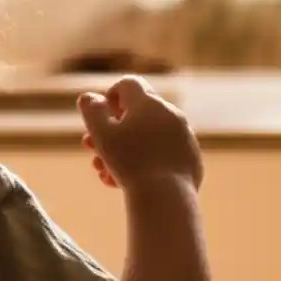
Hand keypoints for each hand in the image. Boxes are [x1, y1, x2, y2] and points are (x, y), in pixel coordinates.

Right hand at [78, 76, 203, 190]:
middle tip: (91, 148)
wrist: (166, 197)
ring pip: (147, 137)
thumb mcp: (101, 133)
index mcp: (149, 103)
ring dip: (123, 150)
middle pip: (136, 114)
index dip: (109, 96)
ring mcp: (184, 137)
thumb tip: (89, 97)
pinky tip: (124, 182)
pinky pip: (162, 154)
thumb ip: (92, 110)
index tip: (100, 117)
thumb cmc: (130, 162)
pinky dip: (143, 163)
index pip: (128, 84)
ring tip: (104, 171)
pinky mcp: (190, 159)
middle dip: (111, 130)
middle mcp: (171, 114)